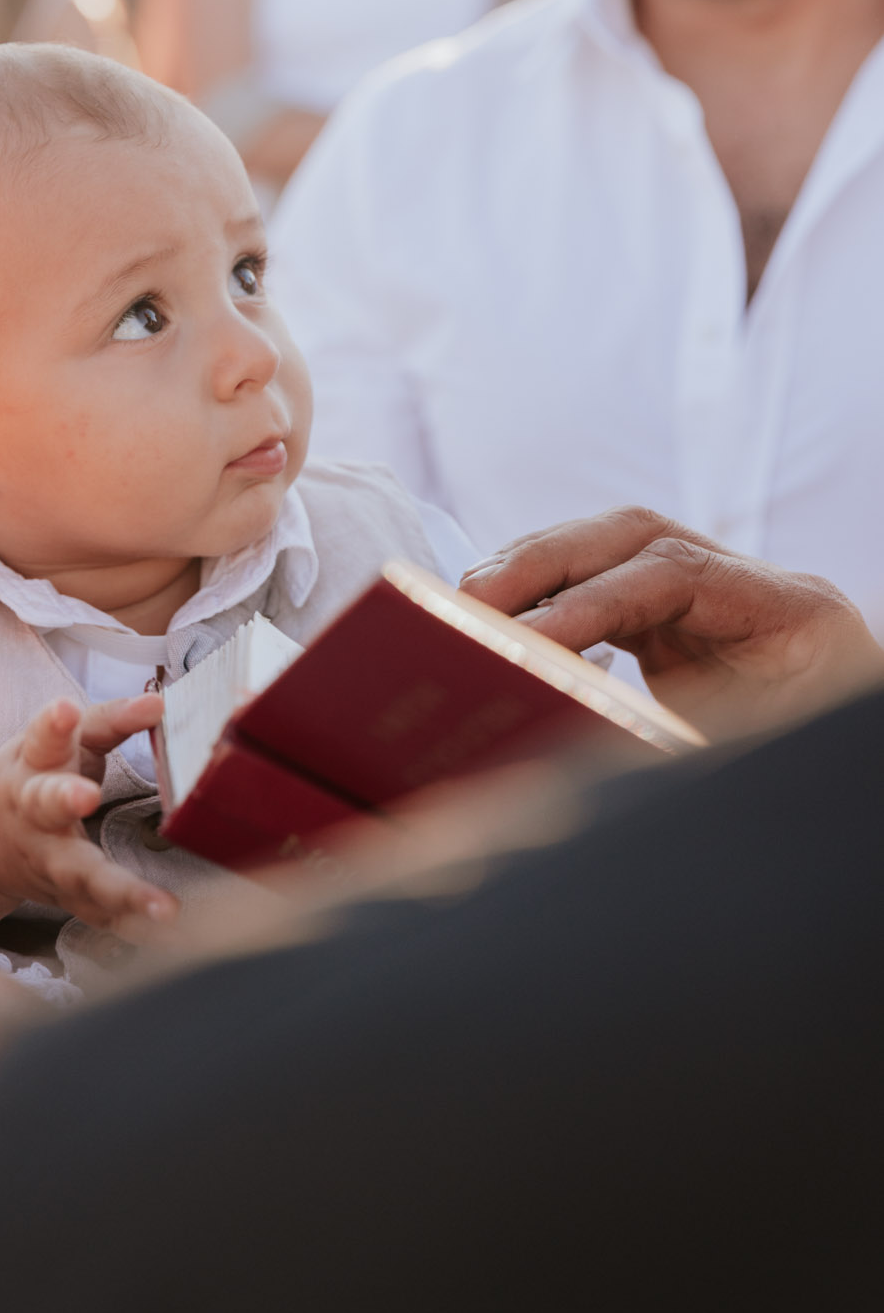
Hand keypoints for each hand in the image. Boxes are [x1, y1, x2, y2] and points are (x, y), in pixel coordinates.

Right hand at [0, 694, 175, 933]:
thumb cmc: (35, 775)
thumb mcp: (59, 741)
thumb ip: (110, 720)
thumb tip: (160, 702)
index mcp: (32, 765)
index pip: (41, 739)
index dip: (53, 725)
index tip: (64, 710)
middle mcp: (35, 815)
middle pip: (45, 805)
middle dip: (62, 798)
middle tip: (85, 794)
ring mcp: (48, 861)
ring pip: (80, 875)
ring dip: (120, 891)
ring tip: (163, 906)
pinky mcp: (67, 897)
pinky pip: (101, 915)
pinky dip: (134, 927)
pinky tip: (169, 936)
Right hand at [460, 506, 883, 737]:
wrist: (850, 775)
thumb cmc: (807, 776)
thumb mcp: (743, 766)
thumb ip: (662, 743)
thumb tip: (556, 735)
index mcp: (794, 612)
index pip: (673, 574)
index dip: (589, 602)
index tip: (523, 641)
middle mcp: (755, 586)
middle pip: (635, 535)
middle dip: (543, 564)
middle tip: (468, 604)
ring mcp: (717, 596)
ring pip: (613, 547)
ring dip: (534, 570)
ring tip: (467, 606)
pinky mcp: (683, 621)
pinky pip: (607, 584)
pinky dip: (550, 596)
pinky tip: (504, 621)